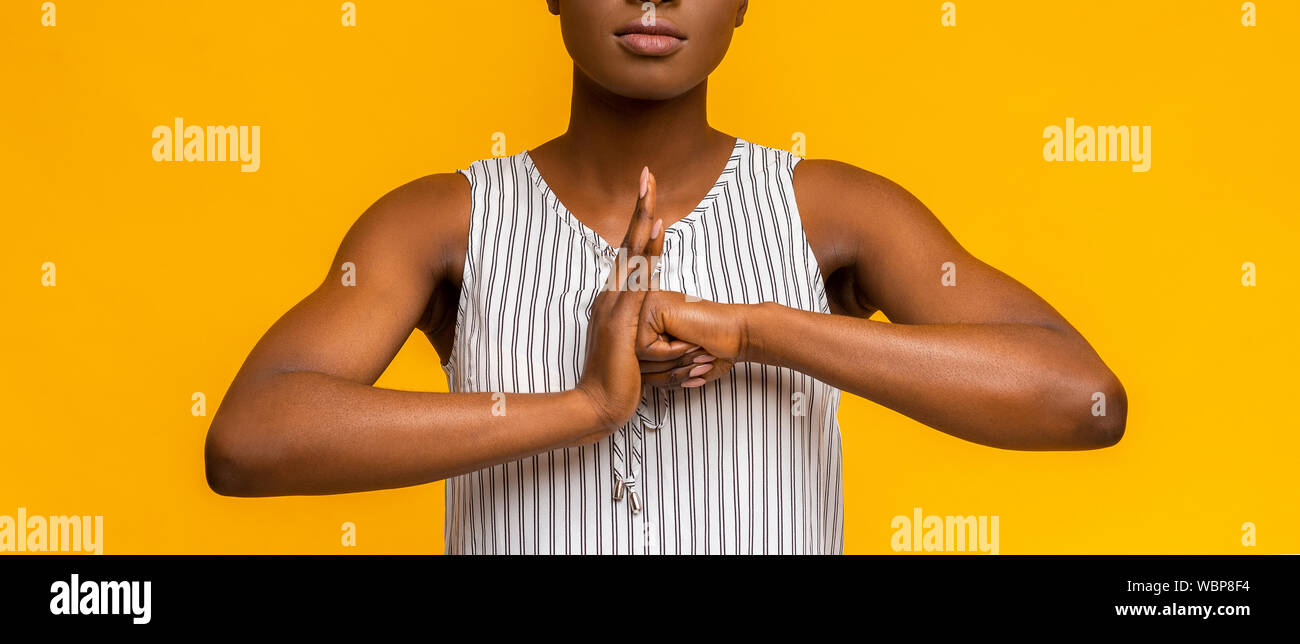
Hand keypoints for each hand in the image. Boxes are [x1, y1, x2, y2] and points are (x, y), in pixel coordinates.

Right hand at [572, 167, 664, 435]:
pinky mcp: (623, 317)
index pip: (628, 255)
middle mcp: (610, 296)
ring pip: (633, 253)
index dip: (638, 225)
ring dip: (643, 219)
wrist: (597, 406)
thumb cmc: (618, 383)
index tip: (648, 196)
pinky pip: (639, 276)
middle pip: (628, 243)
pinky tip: (658, 229)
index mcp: (612, 301)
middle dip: (639, 207)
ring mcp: (615, 304)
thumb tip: (657, 324)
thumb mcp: (632, 351)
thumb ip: (643, 331)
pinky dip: (649, 250)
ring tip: (652, 190)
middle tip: (647, 174)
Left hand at [636, 290, 745, 387]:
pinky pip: (645, 349)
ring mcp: (645, 304)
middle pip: (631, 360)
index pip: (634, 362)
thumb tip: (627, 387)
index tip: (689, 356)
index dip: (663, 372)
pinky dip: (670, 352)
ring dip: (668, 362)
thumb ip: (652, 373)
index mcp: (646, 320)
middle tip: (693, 356)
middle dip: (665, 370)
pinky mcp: (651, 307)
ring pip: (634, 357)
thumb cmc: (713, 349)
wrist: (737, 335)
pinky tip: (687, 338)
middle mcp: (642, 309)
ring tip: (691, 346)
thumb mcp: (674, 366)